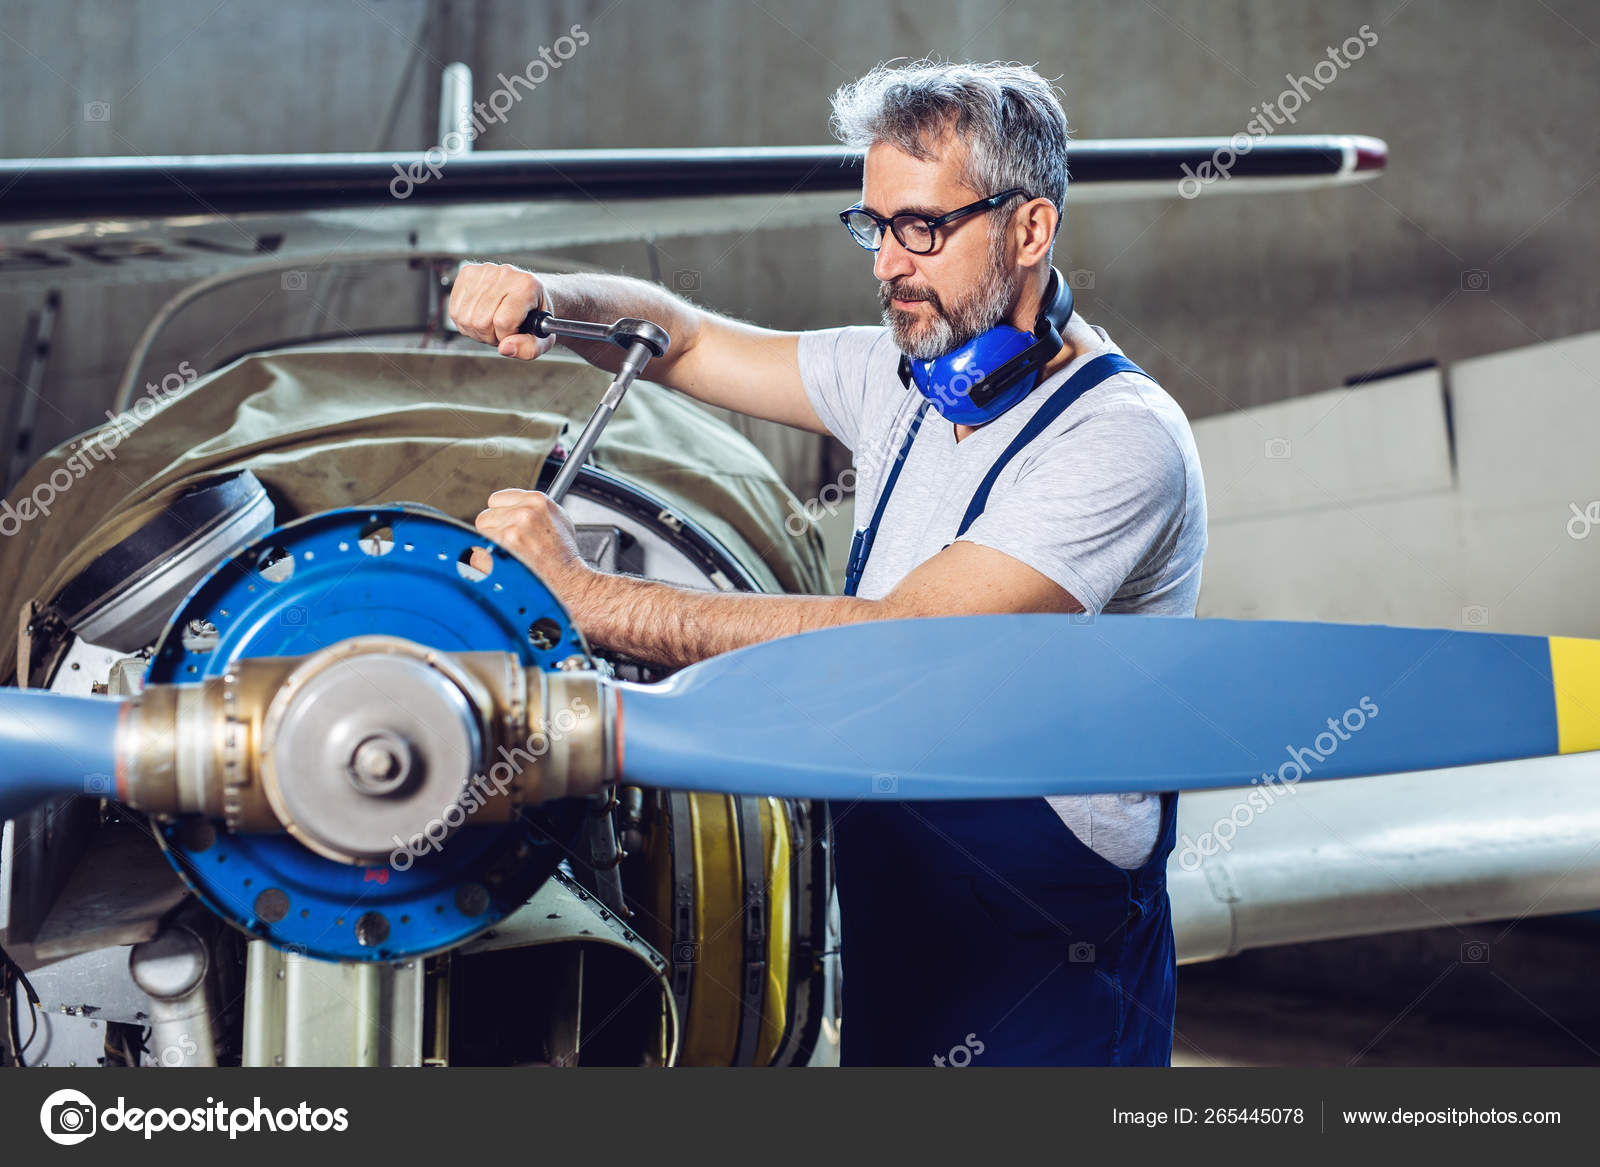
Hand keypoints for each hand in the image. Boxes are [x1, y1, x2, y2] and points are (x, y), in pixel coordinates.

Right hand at [449, 262, 554, 360]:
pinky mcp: (467, 273)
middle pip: (480, 321)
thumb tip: (505, 348)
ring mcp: (484, 271)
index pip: (503, 321)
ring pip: (465, 317)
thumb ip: (528, 349)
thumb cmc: (536, 316)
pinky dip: (465, 321)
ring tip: (492, 323)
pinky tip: (480, 316)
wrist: (532, 293)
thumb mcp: (542, 339)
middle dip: (491, 335)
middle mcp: (504, 274)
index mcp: (526, 286)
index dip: (506, 337)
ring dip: (477, 330)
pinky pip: (455, 310)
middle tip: (503, 330)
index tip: (513, 334)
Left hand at [473, 489, 594, 605]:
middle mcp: (525, 512)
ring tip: (511, 553)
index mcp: (537, 500)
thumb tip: (512, 506)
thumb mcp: (558, 518)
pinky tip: (504, 562)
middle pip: (487, 515)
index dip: (500, 513)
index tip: (504, 523)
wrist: (568, 579)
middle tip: (509, 543)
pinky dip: (487, 557)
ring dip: (491, 543)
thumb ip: (534, 507)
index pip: (497, 499)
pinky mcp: (504, 547)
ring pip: (482, 531)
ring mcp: (513, 530)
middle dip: (494, 529)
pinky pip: (480, 548)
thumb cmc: (564, 554)